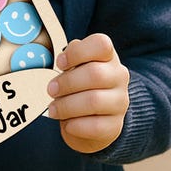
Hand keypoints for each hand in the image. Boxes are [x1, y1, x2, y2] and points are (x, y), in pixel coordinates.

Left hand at [46, 33, 129, 153]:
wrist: (94, 120)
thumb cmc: (79, 86)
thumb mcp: (74, 67)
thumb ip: (70, 58)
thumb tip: (64, 59)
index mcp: (108, 57)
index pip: (102, 44)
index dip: (78, 52)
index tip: (60, 63)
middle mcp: (119, 77)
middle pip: (95, 74)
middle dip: (67, 83)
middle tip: (51, 90)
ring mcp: (120, 102)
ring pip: (94, 101)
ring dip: (67, 106)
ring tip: (53, 109)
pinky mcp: (115, 126)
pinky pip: (95, 126)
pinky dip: (76, 125)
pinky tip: (67, 124)